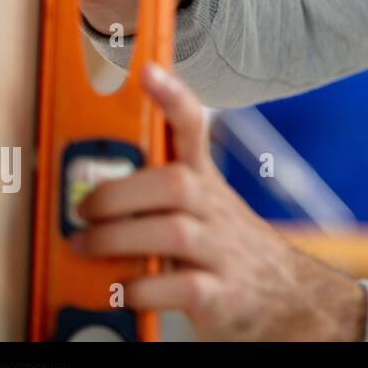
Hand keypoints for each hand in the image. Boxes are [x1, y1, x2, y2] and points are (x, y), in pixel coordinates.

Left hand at [72, 63, 367, 340]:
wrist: (286, 297)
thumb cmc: (223, 250)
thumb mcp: (202, 210)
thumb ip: (155, 194)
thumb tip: (81, 189)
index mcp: (207, 184)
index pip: (195, 129)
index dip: (174, 98)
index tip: (148, 71)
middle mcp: (218, 211)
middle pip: (176, 183)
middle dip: (118, 195)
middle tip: (83, 211)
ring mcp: (223, 252)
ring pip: (174, 232)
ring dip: (117, 239)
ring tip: (85, 247)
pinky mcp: (222, 295)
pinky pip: (182, 286)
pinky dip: (142, 289)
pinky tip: (123, 290)